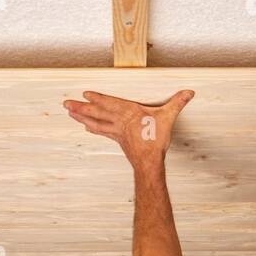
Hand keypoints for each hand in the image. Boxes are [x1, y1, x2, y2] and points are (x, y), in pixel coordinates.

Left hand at [63, 89, 194, 170]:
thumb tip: (189, 92)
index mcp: (130, 113)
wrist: (150, 162)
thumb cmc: (156, 139)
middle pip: (97, 113)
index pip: (110, 104)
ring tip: (70, 113)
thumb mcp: (168, 117)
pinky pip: (103, 132)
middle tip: (66, 103)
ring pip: (96, 122)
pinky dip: (93, 128)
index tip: (84, 94)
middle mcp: (120, 121)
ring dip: (82, 117)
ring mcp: (117, 132)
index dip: (97, 99)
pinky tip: (86, 128)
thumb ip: (177, 103)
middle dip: (81, 108)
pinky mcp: (118, 140)